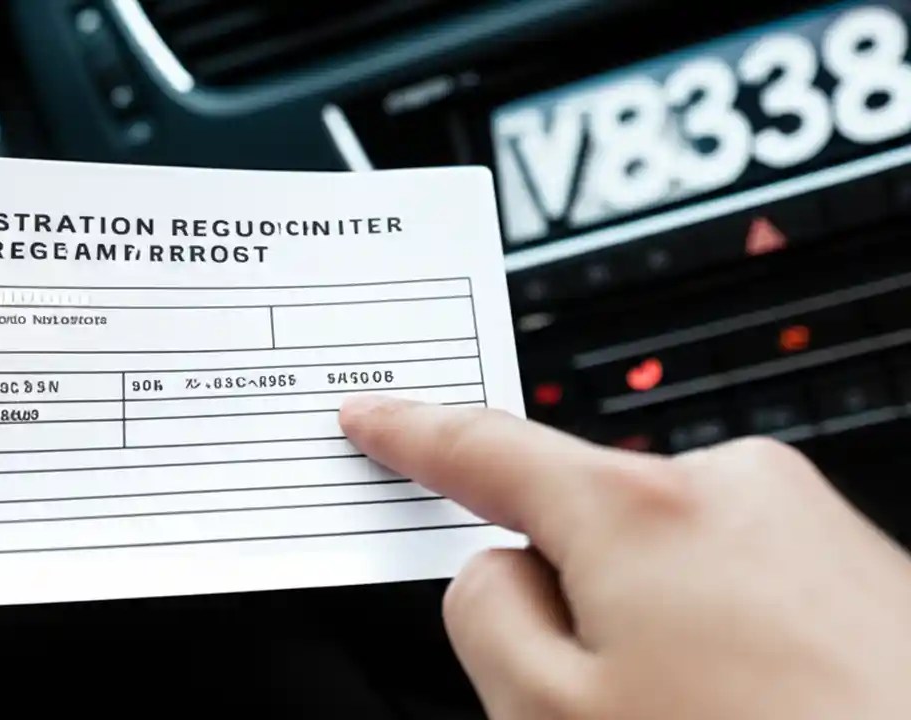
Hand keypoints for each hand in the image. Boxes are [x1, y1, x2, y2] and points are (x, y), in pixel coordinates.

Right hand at [339, 396, 910, 719]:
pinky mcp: (858, 564)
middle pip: (584, 519)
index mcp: (640, 509)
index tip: (375, 418)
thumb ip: (484, 616)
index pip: (484, 450)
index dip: (413, 436)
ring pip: (664, 559)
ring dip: (653, 628)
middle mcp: (730, 488)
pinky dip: (722, 639)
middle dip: (569, 595)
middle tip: (603, 704)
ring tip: (700, 718)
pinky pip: (739, 580)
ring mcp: (807, 520)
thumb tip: (496, 569)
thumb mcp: (554, 719)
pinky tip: (753, 711)